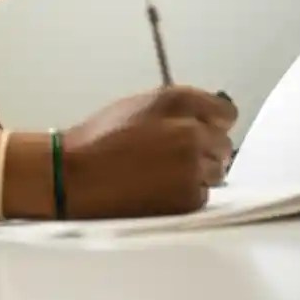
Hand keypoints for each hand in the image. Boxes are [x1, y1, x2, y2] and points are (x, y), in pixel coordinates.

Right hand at [62, 85, 236, 218]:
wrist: (73, 177)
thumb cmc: (98, 140)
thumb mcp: (137, 106)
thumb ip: (177, 108)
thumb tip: (205, 118)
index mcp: (177, 101)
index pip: (226, 111)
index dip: (212, 123)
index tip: (201, 132)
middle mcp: (192, 131)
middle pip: (224, 143)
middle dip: (205, 149)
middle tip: (174, 158)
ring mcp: (194, 166)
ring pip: (216, 171)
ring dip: (198, 173)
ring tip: (163, 176)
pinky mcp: (189, 197)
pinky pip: (203, 194)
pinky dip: (187, 195)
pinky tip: (159, 191)